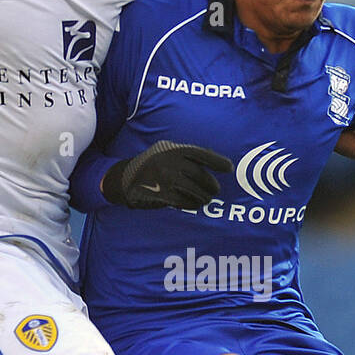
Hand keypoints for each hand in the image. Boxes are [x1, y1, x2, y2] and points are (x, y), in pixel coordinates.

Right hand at [101, 141, 232, 209]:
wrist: (125, 178)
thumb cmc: (153, 164)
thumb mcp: (166, 151)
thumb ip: (186, 155)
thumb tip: (213, 163)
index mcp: (174, 149)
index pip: (202, 154)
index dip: (217, 161)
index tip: (229, 168)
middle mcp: (171, 163)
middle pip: (201, 176)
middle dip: (211, 185)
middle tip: (215, 189)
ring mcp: (166, 179)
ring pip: (195, 191)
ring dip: (204, 197)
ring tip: (206, 198)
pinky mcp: (162, 195)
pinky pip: (184, 202)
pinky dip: (192, 204)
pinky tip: (194, 204)